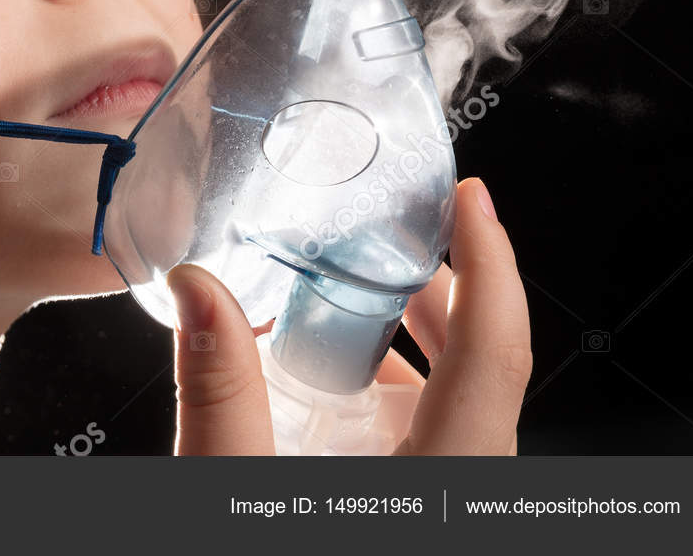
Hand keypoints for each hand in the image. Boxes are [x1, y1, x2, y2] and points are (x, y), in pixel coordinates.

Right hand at [169, 176, 530, 454]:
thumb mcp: (241, 480)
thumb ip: (221, 392)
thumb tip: (199, 291)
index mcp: (451, 464)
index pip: (493, 347)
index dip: (490, 262)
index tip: (471, 198)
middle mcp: (467, 472)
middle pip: (480, 360)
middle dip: (437, 286)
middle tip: (394, 231)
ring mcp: (452, 484)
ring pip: (457, 396)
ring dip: (409, 340)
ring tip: (348, 295)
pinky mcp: (427, 495)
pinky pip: (435, 429)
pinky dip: (393, 386)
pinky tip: (329, 376)